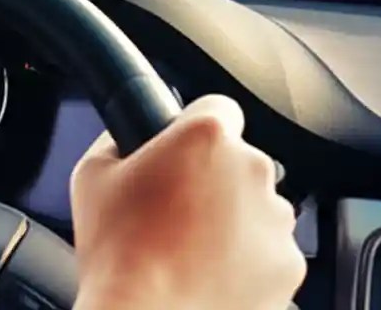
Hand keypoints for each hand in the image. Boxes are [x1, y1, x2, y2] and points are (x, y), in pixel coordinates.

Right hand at [70, 95, 304, 309]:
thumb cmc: (118, 254)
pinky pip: (268, 248)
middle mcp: (251, 169)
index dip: (193, 130)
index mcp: (206, 137)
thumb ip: (118, 141)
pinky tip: (209, 273)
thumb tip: (128, 138)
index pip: (216, 107)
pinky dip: (247, 259)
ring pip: (256, 205)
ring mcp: (276, 218)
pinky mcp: (288, 262)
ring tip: (189, 249)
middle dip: (212, 179)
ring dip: (232, 218)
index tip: (182, 153)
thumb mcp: (92, 176)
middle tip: (174, 211)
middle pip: (237, 160)